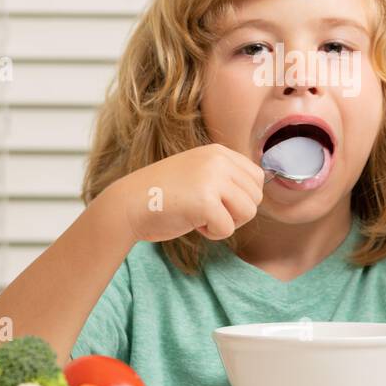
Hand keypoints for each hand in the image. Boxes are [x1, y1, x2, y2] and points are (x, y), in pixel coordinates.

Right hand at [106, 144, 264, 242]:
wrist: (129, 203)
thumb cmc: (163, 194)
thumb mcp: (199, 172)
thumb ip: (225, 176)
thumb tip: (257, 193)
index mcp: (219, 151)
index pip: (257, 177)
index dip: (241, 197)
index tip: (217, 201)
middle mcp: (219, 160)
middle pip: (255, 197)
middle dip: (235, 212)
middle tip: (207, 211)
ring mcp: (213, 179)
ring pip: (248, 213)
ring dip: (225, 222)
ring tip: (200, 215)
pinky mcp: (206, 202)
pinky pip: (228, 229)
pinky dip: (212, 233)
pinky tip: (192, 222)